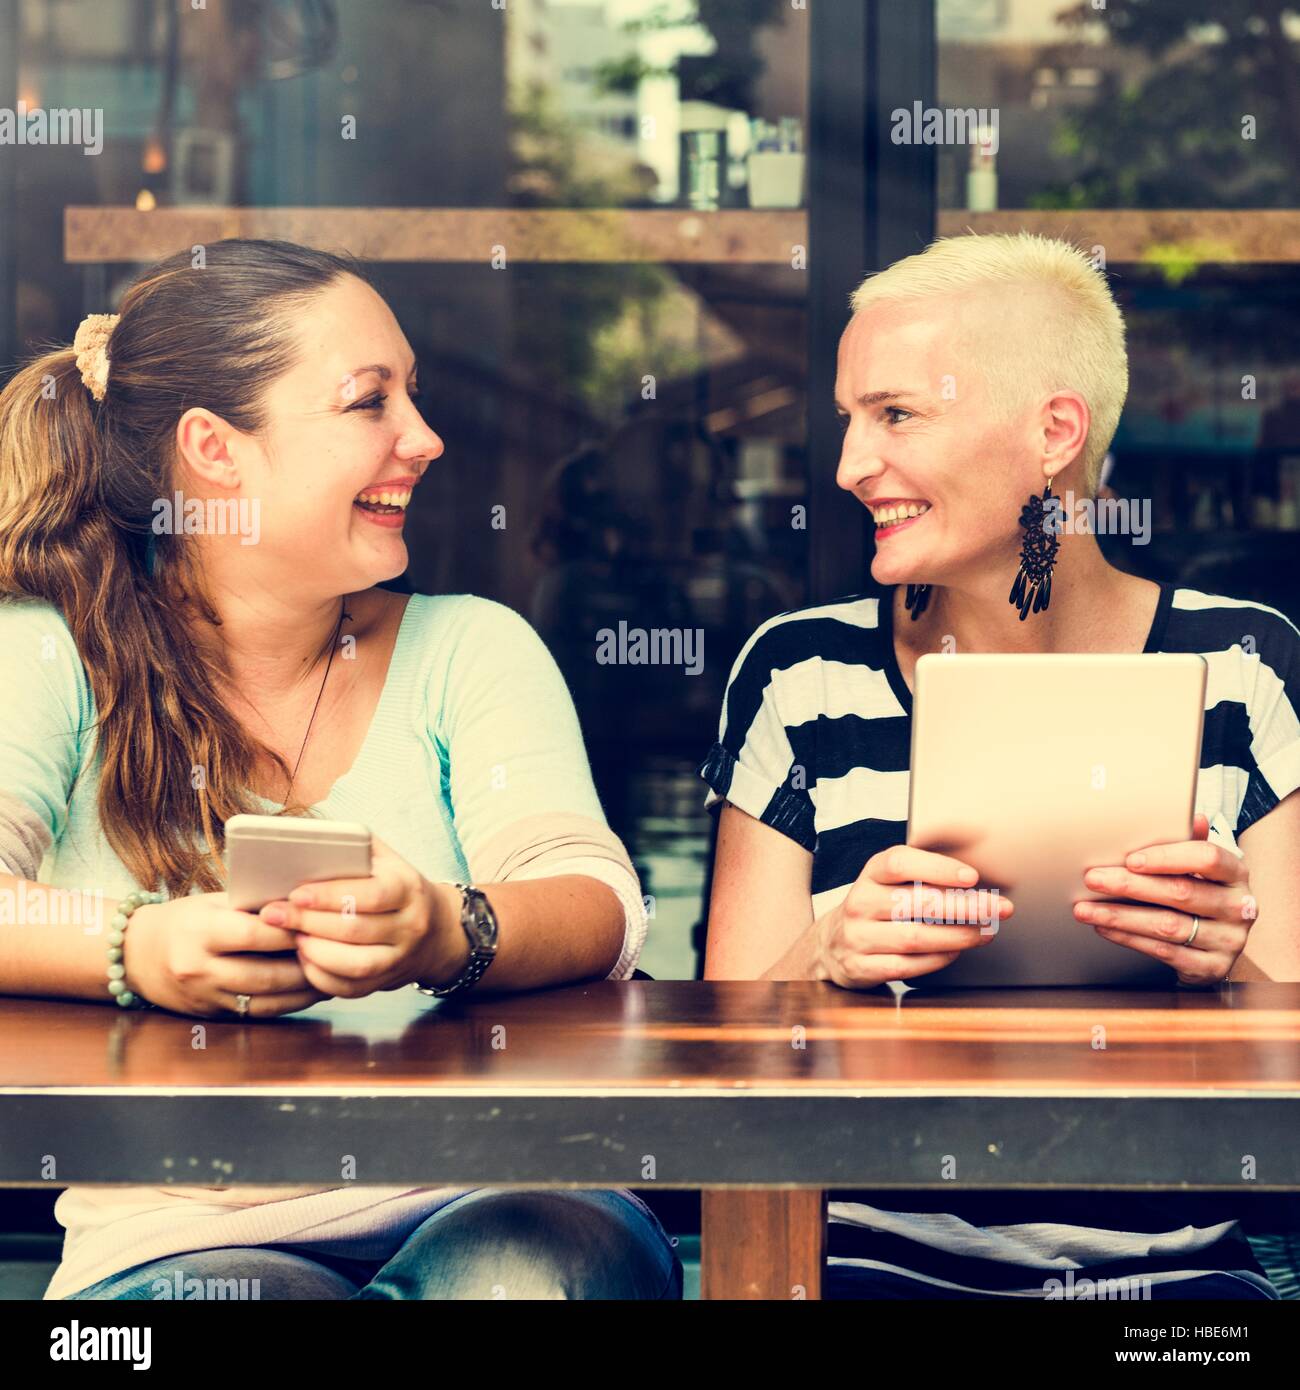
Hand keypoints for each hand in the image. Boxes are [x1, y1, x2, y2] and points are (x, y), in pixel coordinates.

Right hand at [124, 893, 327, 1017]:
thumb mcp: (212, 903)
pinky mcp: (211, 1014)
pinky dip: (288, 1004)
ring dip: (303, 990)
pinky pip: (257, 1013)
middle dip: (305, 966)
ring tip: (333, 975)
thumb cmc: (184, 920)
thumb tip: (304, 902)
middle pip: (264, 973)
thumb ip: (252, 905)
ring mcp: (204, 996)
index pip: (254, 935)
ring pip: (264, 999)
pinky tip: (310, 991)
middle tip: (338, 955)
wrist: (136, 955)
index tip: (321, 924)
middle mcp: (199, 968)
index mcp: (200, 932)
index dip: (291, 931)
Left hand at [260, 837, 468, 998]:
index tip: (295, 894)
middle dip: (308, 922)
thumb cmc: (395, 884)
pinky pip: (351, 988)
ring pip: (355, 964)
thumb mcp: (385, 859)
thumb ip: (353, 848)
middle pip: (355, 930)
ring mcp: (401, 958)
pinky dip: (322, 977)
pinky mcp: (387, 982)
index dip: (329, 896)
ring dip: (315, 952)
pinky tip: (303, 959)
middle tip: (272, 915)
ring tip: (290, 937)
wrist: (436, 928)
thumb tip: (301, 840)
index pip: (369, 894)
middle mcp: (410, 925)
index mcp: (408, 888)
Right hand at [813, 844, 1013, 988]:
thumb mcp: (888, 883)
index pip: (900, 863)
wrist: (831, 945)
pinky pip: (906, 966)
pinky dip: (937, 959)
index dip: (938, 868)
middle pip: (916, 902)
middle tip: (999, 908)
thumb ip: (925, 877)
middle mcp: (860, 903)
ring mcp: (858, 936)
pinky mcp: (862, 967)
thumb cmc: (875, 909)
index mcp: (870, 874)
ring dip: (958, 936)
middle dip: (965, 907)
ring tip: (985, 933)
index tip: (972, 877)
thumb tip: (976, 880)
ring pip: (915, 937)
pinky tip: (956, 951)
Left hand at [1074, 813, 1255, 985]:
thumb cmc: (1200, 893)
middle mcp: (1239, 907)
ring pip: (1167, 926)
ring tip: (1085, 909)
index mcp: (1235, 873)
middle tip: (1093, 879)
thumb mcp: (1197, 868)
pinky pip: (1164, 952)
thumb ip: (1188, 843)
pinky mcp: (1212, 967)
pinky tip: (1105, 928)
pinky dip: (1129, 938)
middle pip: (1181, 892)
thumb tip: (1190, 816)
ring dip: (1120, 916)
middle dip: (1130, 885)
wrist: (1216, 944)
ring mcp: (1229, 940)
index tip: (1130, 858)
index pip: (1207, 858)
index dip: (1167, 857)